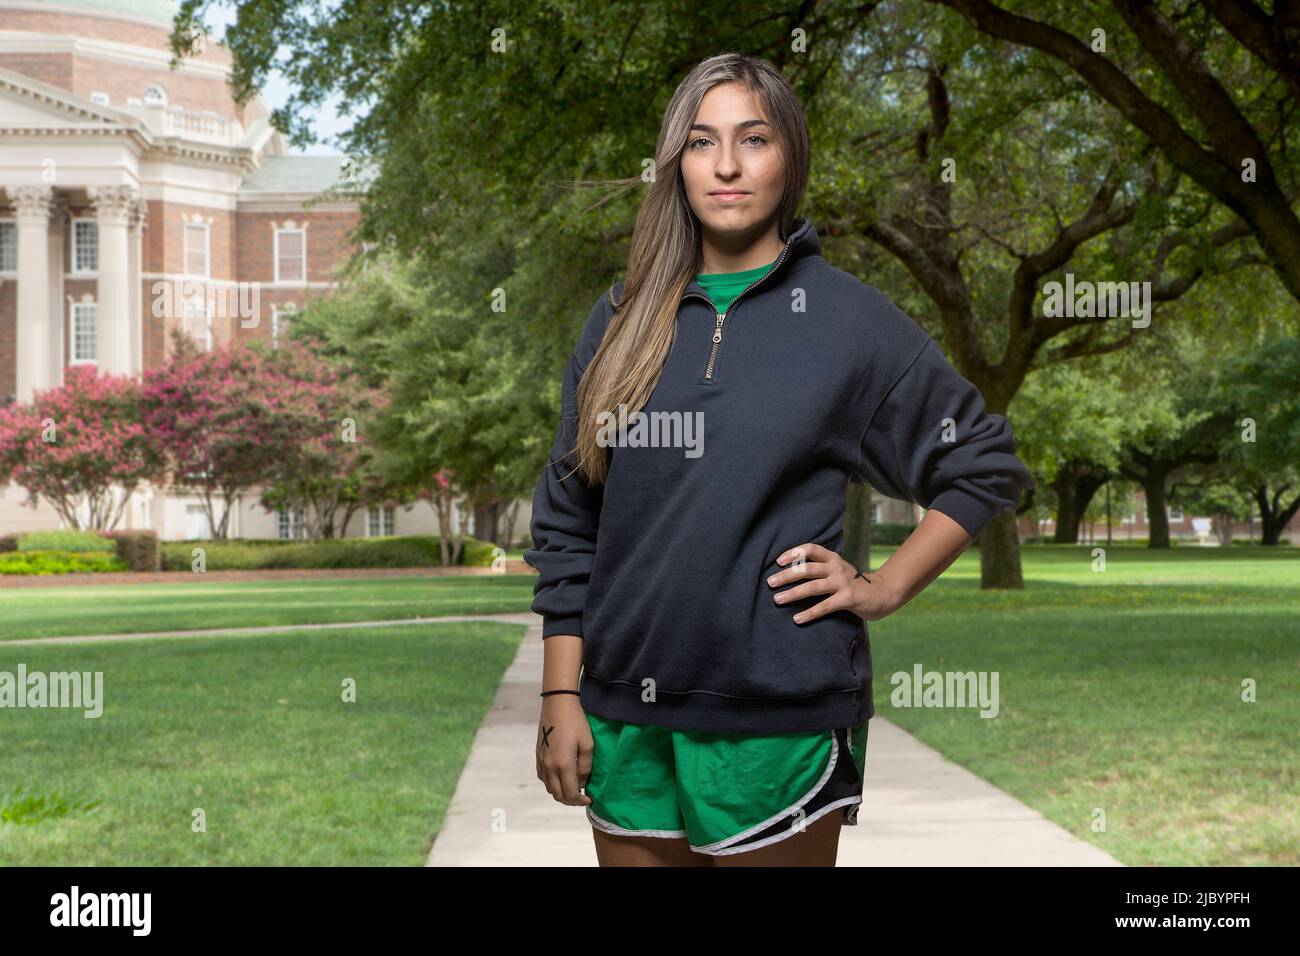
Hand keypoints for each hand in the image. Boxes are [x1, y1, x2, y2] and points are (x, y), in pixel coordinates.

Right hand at [535, 695, 592, 805]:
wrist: (557, 704)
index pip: (570, 793)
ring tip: (573, 788)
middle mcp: (549, 766)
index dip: (580, 801)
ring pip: (549, 788)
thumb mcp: (588, 744)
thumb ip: (586, 767)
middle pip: (558, 795)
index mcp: (563, 764)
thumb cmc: (576, 722)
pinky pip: (543, 777)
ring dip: (561, 793)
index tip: (589, 799)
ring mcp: (542, 761)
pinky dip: (552, 783)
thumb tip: (582, 782)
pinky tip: (561, 778)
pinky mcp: (538, 755)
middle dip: (571, 800)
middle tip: (582, 797)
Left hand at [767, 542, 902, 623]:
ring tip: (777, 600)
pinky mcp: (848, 599)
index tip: (778, 561)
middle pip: (807, 568)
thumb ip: (821, 570)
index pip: (810, 549)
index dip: (793, 553)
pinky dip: (809, 613)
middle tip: (770, 583)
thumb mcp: (838, 571)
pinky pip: (825, 606)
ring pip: (813, 586)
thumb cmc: (854, 584)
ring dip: (793, 593)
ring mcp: (843, 583)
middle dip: (786, 576)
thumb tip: (791, 573)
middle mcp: (837, 568)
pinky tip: (797, 619)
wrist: (883, 594)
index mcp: (833, 558)